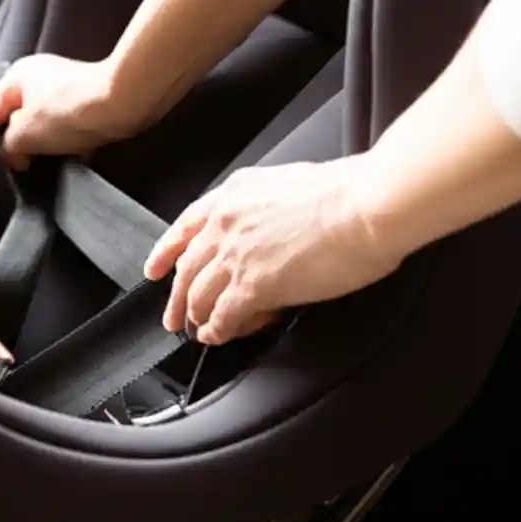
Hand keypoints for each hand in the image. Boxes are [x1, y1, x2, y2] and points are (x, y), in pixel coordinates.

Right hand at [0, 54, 148, 169]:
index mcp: (16, 74)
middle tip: (32, 161)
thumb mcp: (24, 136)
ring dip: (51, 141)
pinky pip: (72, 122)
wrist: (123, 102)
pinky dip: (73, 137)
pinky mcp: (90, 95)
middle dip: (26, 141)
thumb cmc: (67, 113)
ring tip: (58, 157)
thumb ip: (8, 148)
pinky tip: (79, 151)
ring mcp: (66, 83)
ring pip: (47, 121)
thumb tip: (12, 155)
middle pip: (21, 116)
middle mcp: (39, 73)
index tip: (10, 158)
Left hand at [142, 157, 404, 344]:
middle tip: (173, 316)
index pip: (186, 225)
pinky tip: (216, 337)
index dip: (165, 251)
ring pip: (198, 294)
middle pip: (186, 267)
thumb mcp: (291, 184)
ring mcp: (235, 256)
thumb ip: (267, 206)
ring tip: (195, 331)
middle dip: (176, 296)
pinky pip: (222, 316)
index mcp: (235, 194)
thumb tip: (270, 225)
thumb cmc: (349, 192)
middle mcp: (226, 223)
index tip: (155, 268)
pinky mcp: (252, 286)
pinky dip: (215, 330)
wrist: (366, 206)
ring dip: (193, 317)